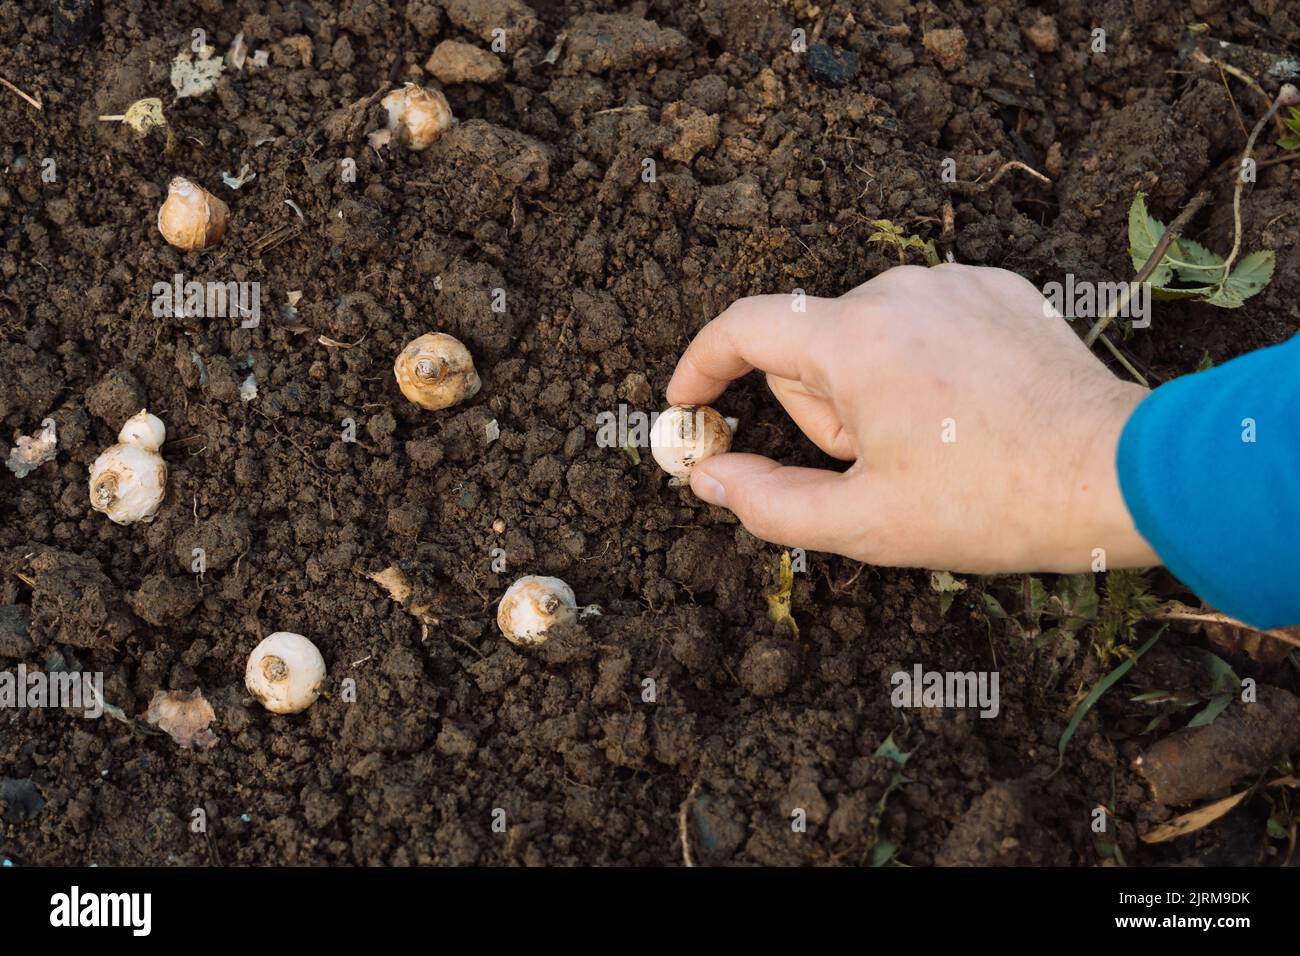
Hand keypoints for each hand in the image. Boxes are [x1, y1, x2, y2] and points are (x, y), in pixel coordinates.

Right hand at [665, 264, 1158, 572]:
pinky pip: (919, 321)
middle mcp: (898, 290)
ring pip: (863, 335)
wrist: (1118, 475)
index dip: (701, 365)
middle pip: (809, 347)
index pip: (743, 327)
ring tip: (932, 444)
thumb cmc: (993, 502)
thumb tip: (708, 477)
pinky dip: (918, 365)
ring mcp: (953, 283)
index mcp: (856, 340)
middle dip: (821, 410)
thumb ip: (766, 501)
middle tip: (878, 466)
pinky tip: (965, 412)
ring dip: (869, 390)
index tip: (688, 402)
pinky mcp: (996, 289)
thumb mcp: (864, 524)